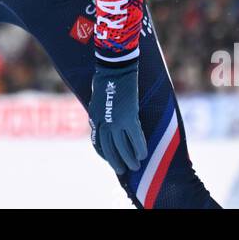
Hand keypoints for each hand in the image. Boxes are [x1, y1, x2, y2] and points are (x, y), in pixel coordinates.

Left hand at [88, 61, 147, 175]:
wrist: (114, 69)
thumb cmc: (105, 80)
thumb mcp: (96, 100)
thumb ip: (99, 113)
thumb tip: (102, 122)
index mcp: (94, 119)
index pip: (98, 144)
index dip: (104, 155)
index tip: (111, 160)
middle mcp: (103, 123)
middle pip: (109, 149)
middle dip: (116, 162)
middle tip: (124, 170)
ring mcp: (116, 122)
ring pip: (122, 148)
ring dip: (129, 159)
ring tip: (136, 166)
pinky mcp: (129, 118)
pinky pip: (135, 139)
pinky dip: (140, 148)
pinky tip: (144, 154)